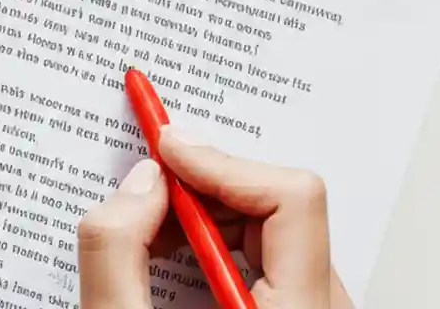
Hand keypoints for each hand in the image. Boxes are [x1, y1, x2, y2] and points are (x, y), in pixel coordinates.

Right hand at [78, 126, 354, 307]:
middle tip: (146, 187)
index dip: (221, 162)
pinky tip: (174, 252)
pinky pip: (270, 254)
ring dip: (207, 213)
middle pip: (280, 205)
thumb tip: (138, 182)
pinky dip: (217, 241)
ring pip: (274, 227)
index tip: (166, 147)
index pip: (292, 197)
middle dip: (204, 186)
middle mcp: (319, 306)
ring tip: (151, 229)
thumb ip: (119, 256)